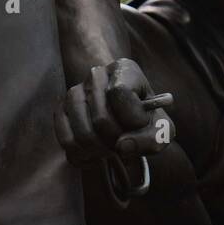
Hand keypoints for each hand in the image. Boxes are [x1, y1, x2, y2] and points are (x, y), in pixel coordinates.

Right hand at [54, 58, 175, 165]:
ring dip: (99, 151)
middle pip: (101, 118)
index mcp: (125, 69)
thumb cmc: (146, 122)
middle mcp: (96, 74)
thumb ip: (153, 139)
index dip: (132, 118)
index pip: (120, 93)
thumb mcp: (162, 130)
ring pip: (82, 132)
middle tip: (125, 144)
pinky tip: (94, 153)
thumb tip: (122, 146)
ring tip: (110, 150)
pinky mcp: (61, 110)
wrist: (127, 122)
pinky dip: (82, 155)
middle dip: (116, 141)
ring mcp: (75, 91)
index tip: (140, 124)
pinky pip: (66, 139)